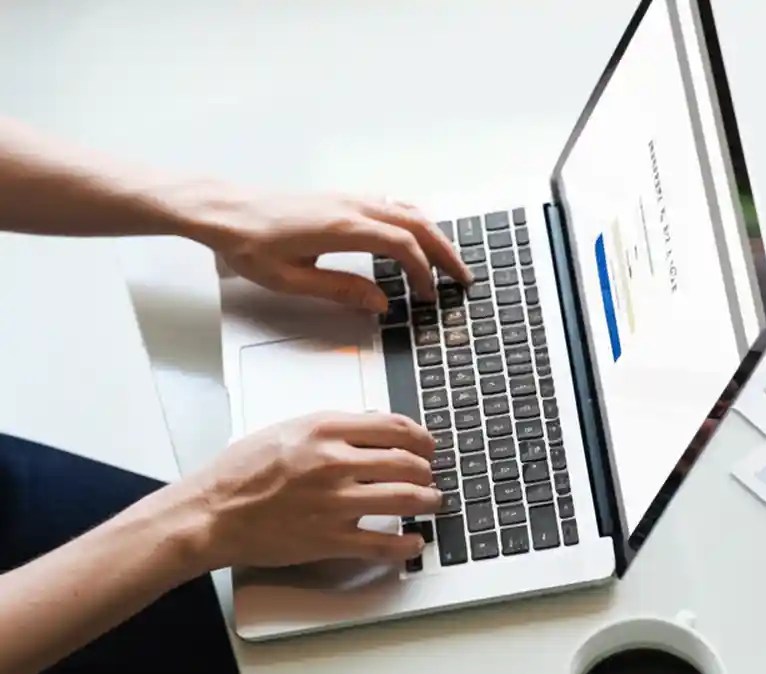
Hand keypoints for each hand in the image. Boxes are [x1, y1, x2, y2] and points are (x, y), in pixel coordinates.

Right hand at [180, 411, 441, 569]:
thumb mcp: (288, 429)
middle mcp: (334, 462)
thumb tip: (374, 424)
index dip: (422, 438)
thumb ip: (332, 427)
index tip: (428, 447)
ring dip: (426, 502)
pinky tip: (414, 542)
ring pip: (405, 500)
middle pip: (408, 464)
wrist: (209, 514)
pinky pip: (383, 544)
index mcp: (325, 430)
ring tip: (429, 503)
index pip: (396, 427)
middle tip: (429, 477)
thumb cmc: (241, 471)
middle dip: (427, 472)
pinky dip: (406, 545)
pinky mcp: (329, 539)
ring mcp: (334, 503)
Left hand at [188, 187, 471, 311]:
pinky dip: (413, 222)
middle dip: (444, 252)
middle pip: (416, 224)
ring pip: (408, 210)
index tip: (426, 297)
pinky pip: (392, 205)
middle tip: (462, 278)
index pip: (401, 246)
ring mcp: (348, 198)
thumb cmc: (247, 243)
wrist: (222, 208)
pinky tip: (416, 237)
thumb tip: (379, 303)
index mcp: (342, 227)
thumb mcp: (290, 280)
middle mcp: (352, 206)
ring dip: (433, 235)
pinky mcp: (342, 198)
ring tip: (447, 260)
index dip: (422, 272)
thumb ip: (340, 290)